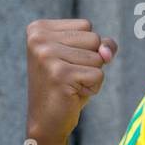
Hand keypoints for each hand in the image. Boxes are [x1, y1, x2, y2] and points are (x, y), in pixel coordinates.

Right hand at [25, 19, 117, 142]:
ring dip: (92, 75)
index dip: (87, 47)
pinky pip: (98, 75)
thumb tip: (106, 53)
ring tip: (71, 83)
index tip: (66, 61)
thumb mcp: (84, 57)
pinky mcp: (60, 74)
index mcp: (39, 28)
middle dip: (91, 61)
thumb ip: (102, 45)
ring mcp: (47, 55)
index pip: (86, 26)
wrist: (46, 119)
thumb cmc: (67, 85)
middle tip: (70, 75)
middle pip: (94, 39)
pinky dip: (93, 87)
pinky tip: (73, 92)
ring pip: (98, 57)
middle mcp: (39, 38)